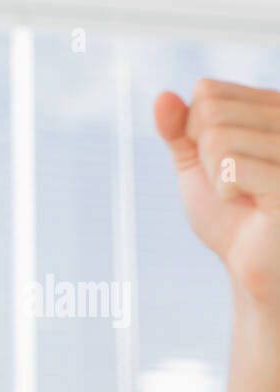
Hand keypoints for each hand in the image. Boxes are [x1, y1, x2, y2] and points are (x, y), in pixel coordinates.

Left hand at [154, 78, 279, 306]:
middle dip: (205, 156)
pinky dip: (226, 190)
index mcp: (272, 106)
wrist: (249, 261)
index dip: (195, 132)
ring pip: (220, 139)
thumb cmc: (229, 214)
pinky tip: (250, 204)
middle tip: (231, 183)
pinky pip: (233, 165)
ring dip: (216, 177)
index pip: (208, 91)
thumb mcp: (196, 164)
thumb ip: (179, 129)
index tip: (220, 162)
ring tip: (243, 195)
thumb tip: (161, 97)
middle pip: (212, 112)